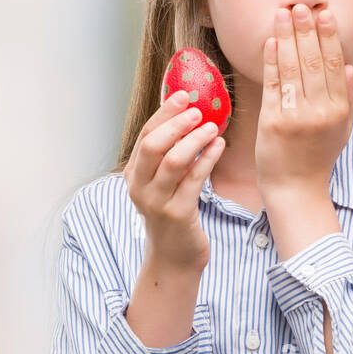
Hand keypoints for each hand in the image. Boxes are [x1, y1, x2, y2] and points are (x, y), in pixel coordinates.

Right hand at [123, 88, 224, 272]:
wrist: (174, 257)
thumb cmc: (172, 213)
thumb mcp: (162, 183)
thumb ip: (168, 155)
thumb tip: (188, 116)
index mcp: (133, 175)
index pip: (144, 135)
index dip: (163, 113)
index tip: (182, 95)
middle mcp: (139, 187)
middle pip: (152, 145)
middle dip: (175, 123)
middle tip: (198, 110)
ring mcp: (157, 202)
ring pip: (173, 162)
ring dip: (194, 140)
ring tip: (213, 127)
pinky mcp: (178, 214)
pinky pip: (194, 180)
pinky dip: (207, 159)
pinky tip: (219, 146)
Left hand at [255, 4, 352, 201]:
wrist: (296, 187)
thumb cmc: (318, 155)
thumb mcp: (342, 128)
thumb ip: (347, 97)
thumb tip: (350, 66)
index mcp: (340, 110)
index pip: (336, 65)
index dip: (330, 37)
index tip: (325, 13)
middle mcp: (320, 111)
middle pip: (314, 62)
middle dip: (307, 31)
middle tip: (302, 5)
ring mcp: (295, 116)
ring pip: (292, 69)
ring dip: (287, 38)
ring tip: (283, 14)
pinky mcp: (272, 121)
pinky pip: (272, 84)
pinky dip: (271, 61)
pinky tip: (271, 42)